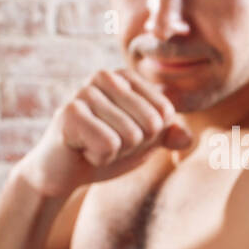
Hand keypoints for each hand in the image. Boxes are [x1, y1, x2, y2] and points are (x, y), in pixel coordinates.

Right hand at [17, 68, 192, 196]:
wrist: (60, 173)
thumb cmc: (103, 151)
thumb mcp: (143, 143)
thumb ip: (168, 136)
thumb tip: (187, 139)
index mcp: (126, 77)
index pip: (166, 112)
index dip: (149, 137)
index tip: (122, 136)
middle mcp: (105, 76)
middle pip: (152, 124)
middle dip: (133, 146)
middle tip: (106, 144)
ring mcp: (85, 91)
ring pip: (131, 136)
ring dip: (114, 153)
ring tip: (91, 146)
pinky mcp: (69, 112)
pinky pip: (109, 145)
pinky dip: (99, 158)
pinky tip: (81, 150)